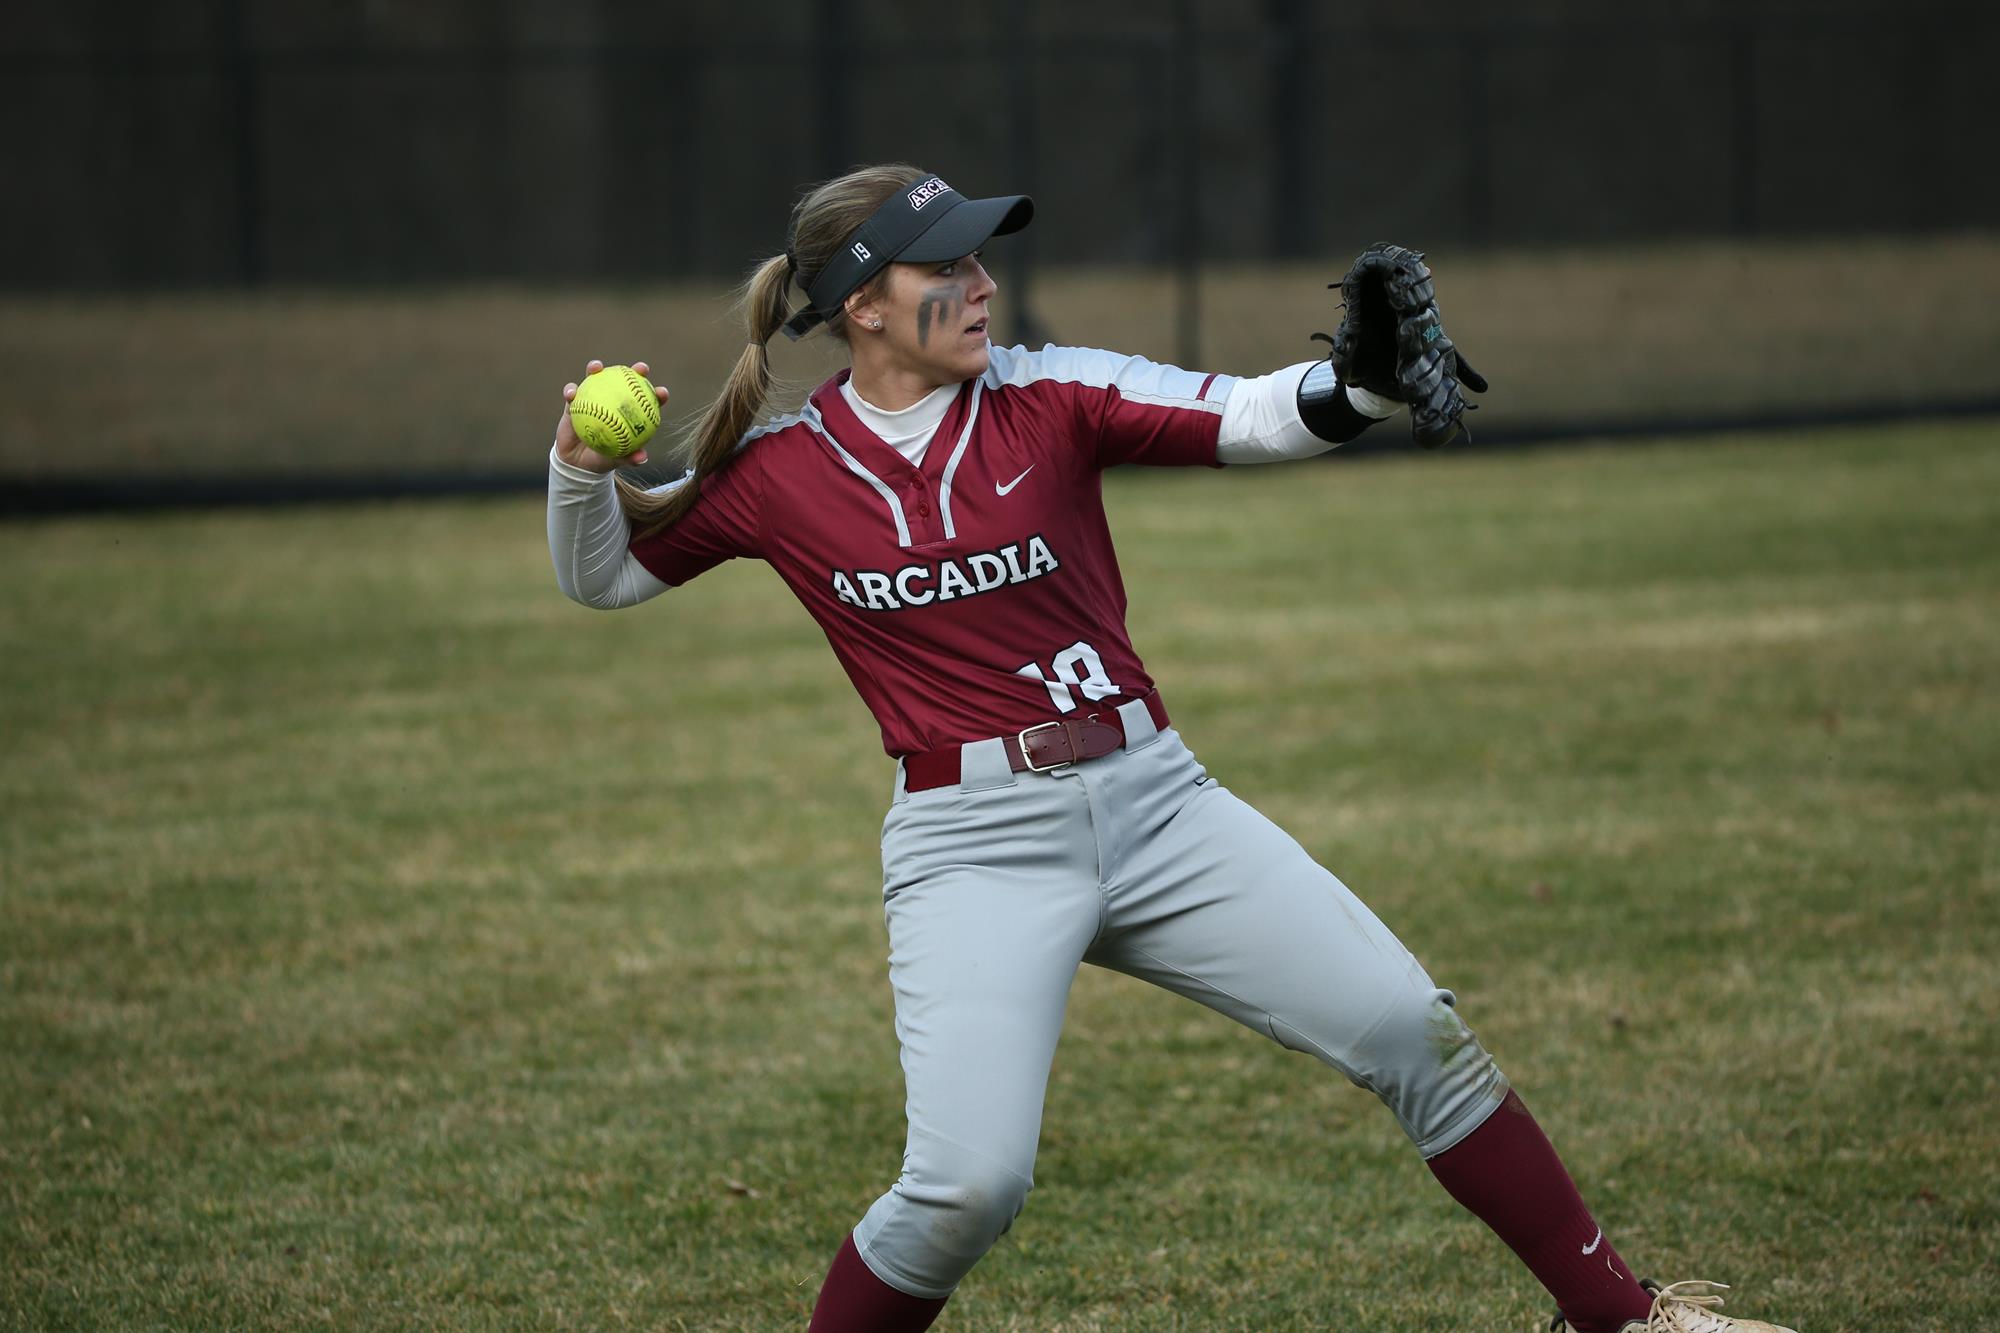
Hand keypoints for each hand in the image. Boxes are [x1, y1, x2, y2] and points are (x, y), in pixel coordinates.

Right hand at [552, 359, 669, 472]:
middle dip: (636, 371)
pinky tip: (571, 394)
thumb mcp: (616, 460)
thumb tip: (642, 458)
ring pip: (596, 378)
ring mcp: (594, 398)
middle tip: (641, 368)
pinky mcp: (575, 402)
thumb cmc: (602, 459)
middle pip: (627, 382)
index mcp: (629, 414)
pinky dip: (570, 391)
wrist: (577, 462)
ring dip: (596, 368)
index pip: (647, 402)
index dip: (657, 394)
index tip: (662, 392)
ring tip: (596, 367)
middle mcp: (613, 401)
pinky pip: (572, 393)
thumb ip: (629, 458)